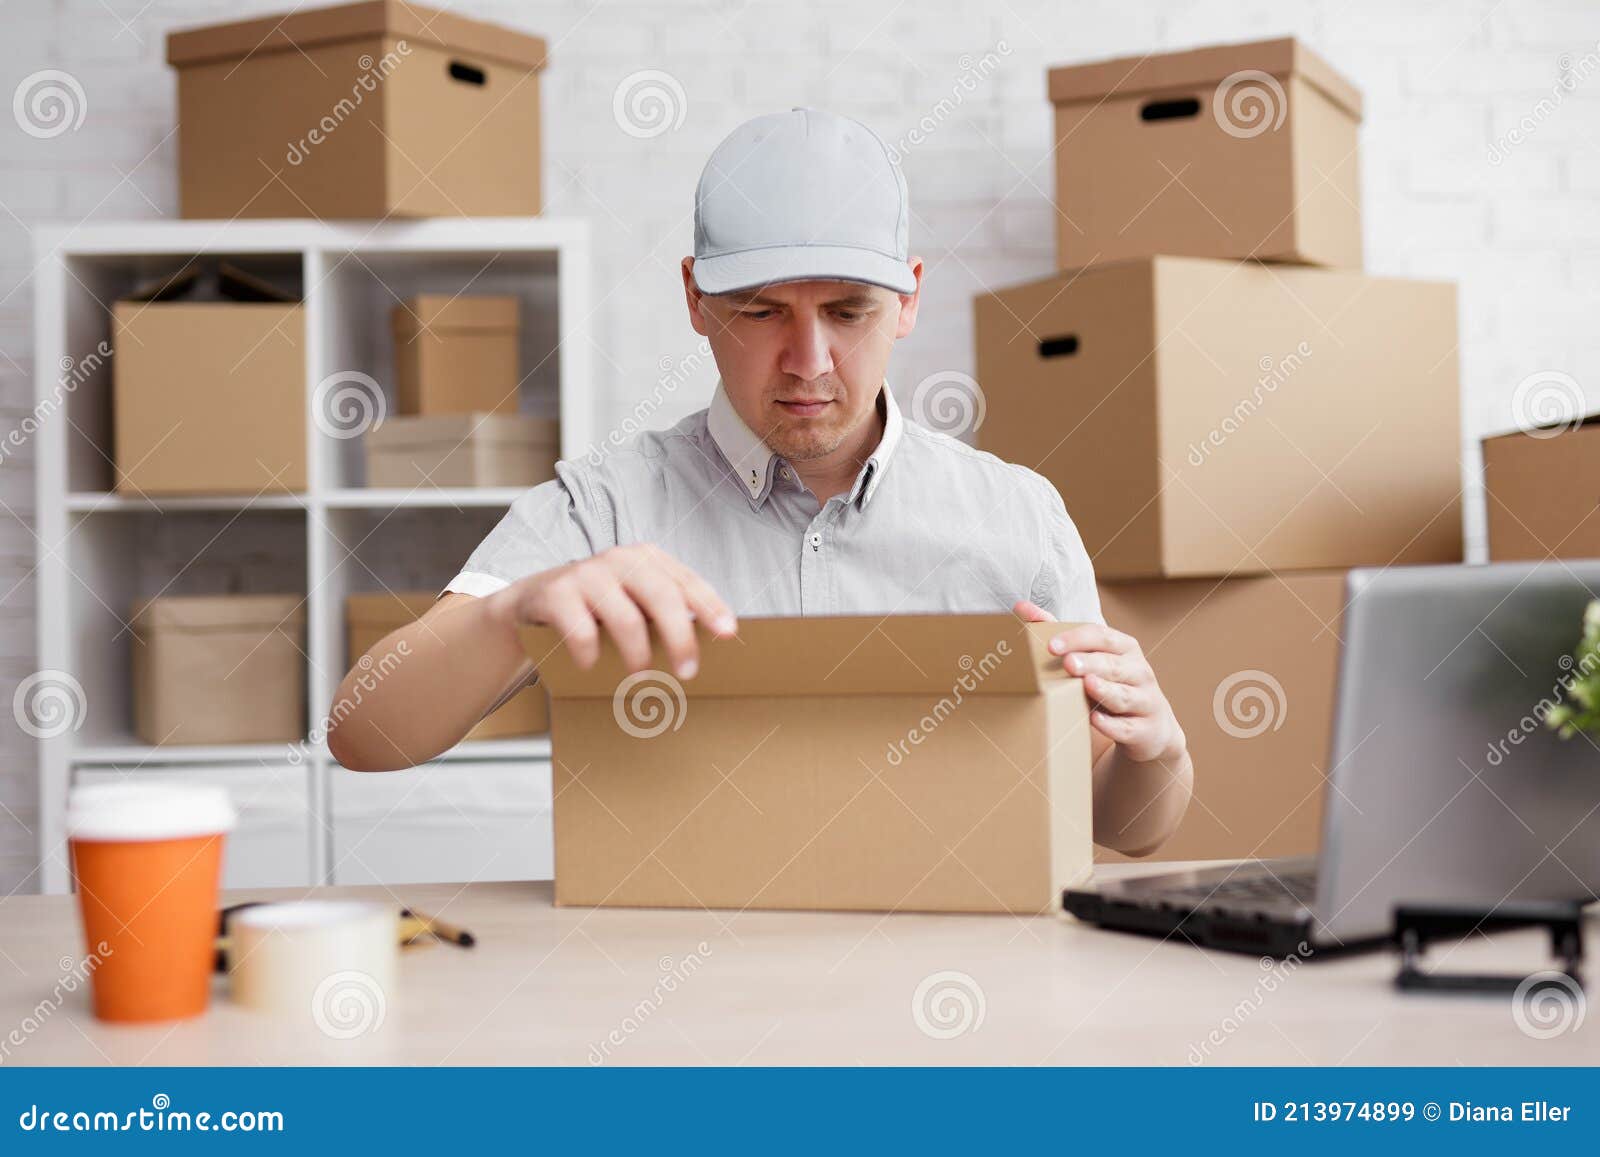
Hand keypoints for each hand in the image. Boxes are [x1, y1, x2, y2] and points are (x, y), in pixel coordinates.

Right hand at [489, 544, 736, 677]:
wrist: (532, 601)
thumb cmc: (596, 606)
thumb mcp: (632, 600)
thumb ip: (663, 612)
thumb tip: (706, 647)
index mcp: (646, 559)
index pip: (686, 581)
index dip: (710, 607)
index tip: (728, 633)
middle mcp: (619, 560)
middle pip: (662, 597)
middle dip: (680, 637)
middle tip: (687, 671)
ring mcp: (586, 573)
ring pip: (626, 618)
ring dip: (637, 654)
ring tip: (640, 676)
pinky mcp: (556, 593)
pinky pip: (581, 630)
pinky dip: (589, 653)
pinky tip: (590, 665)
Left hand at [1012, 599, 1184, 762]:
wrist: (1149, 726)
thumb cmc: (1111, 683)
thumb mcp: (1092, 657)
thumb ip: (1058, 633)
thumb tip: (1021, 607)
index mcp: (1124, 648)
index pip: (1102, 636)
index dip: (1077, 639)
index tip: (1051, 645)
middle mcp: (1139, 671)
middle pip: (1113, 664)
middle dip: (1091, 662)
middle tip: (1068, 664)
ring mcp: (1145, 700)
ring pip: (1124, 695)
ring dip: (1105, 690)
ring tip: (1086, 685)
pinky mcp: (1146, 729)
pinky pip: (1128, 727)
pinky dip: (1112, 725)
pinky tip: (1095, 720)